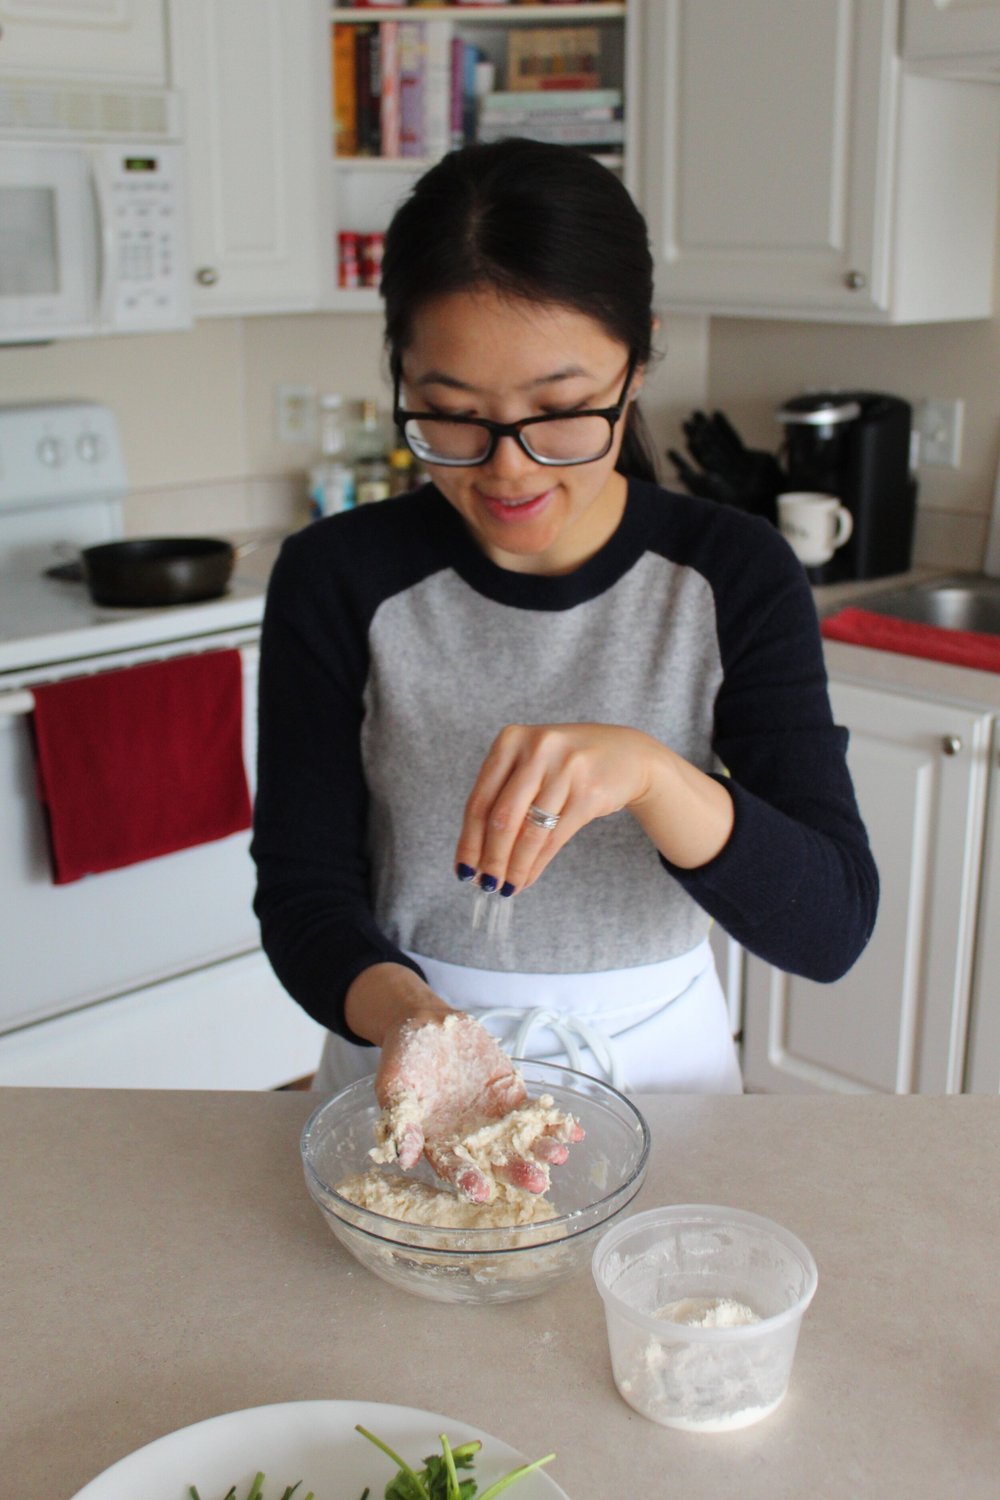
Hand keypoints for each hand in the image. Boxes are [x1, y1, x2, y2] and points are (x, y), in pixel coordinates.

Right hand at [374, 1012, 582, 1202]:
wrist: (427, 1028)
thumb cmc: (403, 1061)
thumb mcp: (393, 1087)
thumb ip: (401, 1120)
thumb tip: (404, 1156)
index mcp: (439, 1144)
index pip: (456, 1168)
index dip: (469, 1180)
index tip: (483, 1191)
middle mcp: (471, 1139)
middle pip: (496, 1162)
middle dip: (517, 1173)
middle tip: (536, 1182)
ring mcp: (495, 1120)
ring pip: (522, 1142)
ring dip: (541, 1150)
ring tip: (557, 1154)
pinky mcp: (512, 1099)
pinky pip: (534, 1114)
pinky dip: (553, 1123)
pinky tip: (572, 1131)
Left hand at [455, 722, 660, 896]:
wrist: (627, 755)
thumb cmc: (566, 764)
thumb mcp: (530, 766)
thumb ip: (503, 799)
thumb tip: (477, 858)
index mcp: (511, 740)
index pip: (479, 800)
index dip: (468, 841)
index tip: (462, 870)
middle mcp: (537, 749)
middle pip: (501, 818)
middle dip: (491, 859)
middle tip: (485, 886)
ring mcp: (566, 769)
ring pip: (530, 832)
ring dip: (515, 867)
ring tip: (507, 888)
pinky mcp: (590, 792)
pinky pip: (555, 837)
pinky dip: (537, 864)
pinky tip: (528, 877)